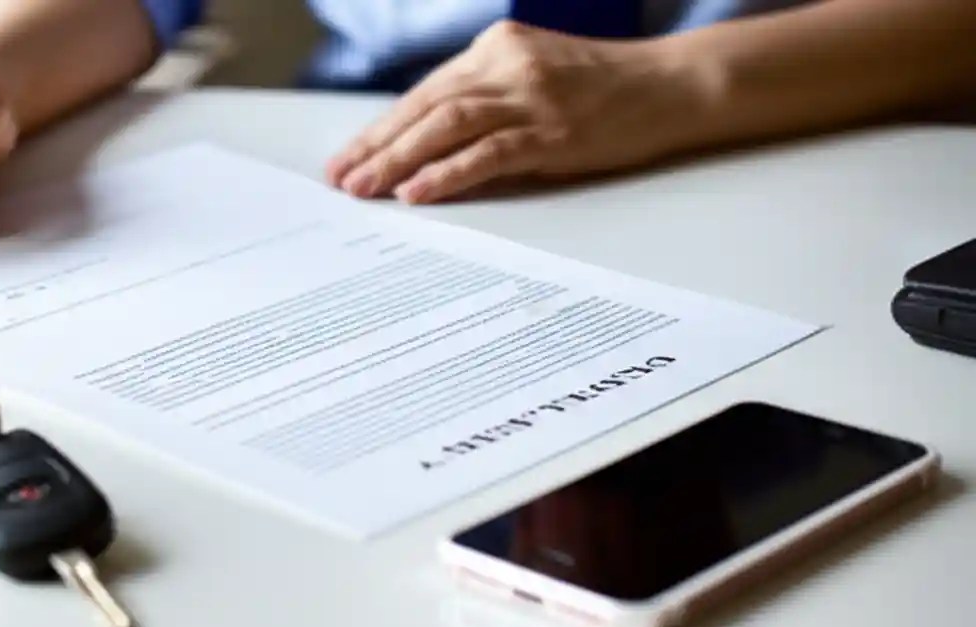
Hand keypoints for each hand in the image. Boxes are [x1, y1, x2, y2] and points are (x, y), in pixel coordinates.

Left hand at [326, 21, 709, 203]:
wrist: (670, 86)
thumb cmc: (601, 89)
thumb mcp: (534, 75)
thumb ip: (485, 96)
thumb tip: (426, 140)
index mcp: (495, 49)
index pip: (424, 93)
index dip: (381, 128)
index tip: (348, 157)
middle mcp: (506, 66)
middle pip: (425, 107)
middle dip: (378, 146)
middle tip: (341, 180)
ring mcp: (530, 97)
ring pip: (446, 126)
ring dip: (399, 160)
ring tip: (366, 188)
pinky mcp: (553, 132)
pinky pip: (488, 152)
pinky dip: (448, 172)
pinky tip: (418, 192)